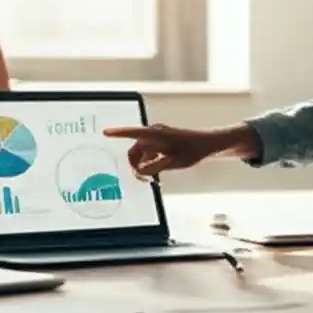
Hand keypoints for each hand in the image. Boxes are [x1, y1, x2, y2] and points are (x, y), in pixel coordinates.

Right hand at [104, 124, 259, 177]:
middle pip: (134, 150)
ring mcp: (157, 137)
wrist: (207, 144)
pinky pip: (149, 153)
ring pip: (141, 154)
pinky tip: (158, 173)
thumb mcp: (172, 162)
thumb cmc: (192, 150)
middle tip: (144, 180)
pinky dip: (150, 163)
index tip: (105, 133)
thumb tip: (139, 171)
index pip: (132, 132)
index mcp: (155, 134)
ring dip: (144, 166)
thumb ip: (154, 167)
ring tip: (154, 178)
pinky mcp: (161, 142)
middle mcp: (153, 133)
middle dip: (135, 165)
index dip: (118, 133)